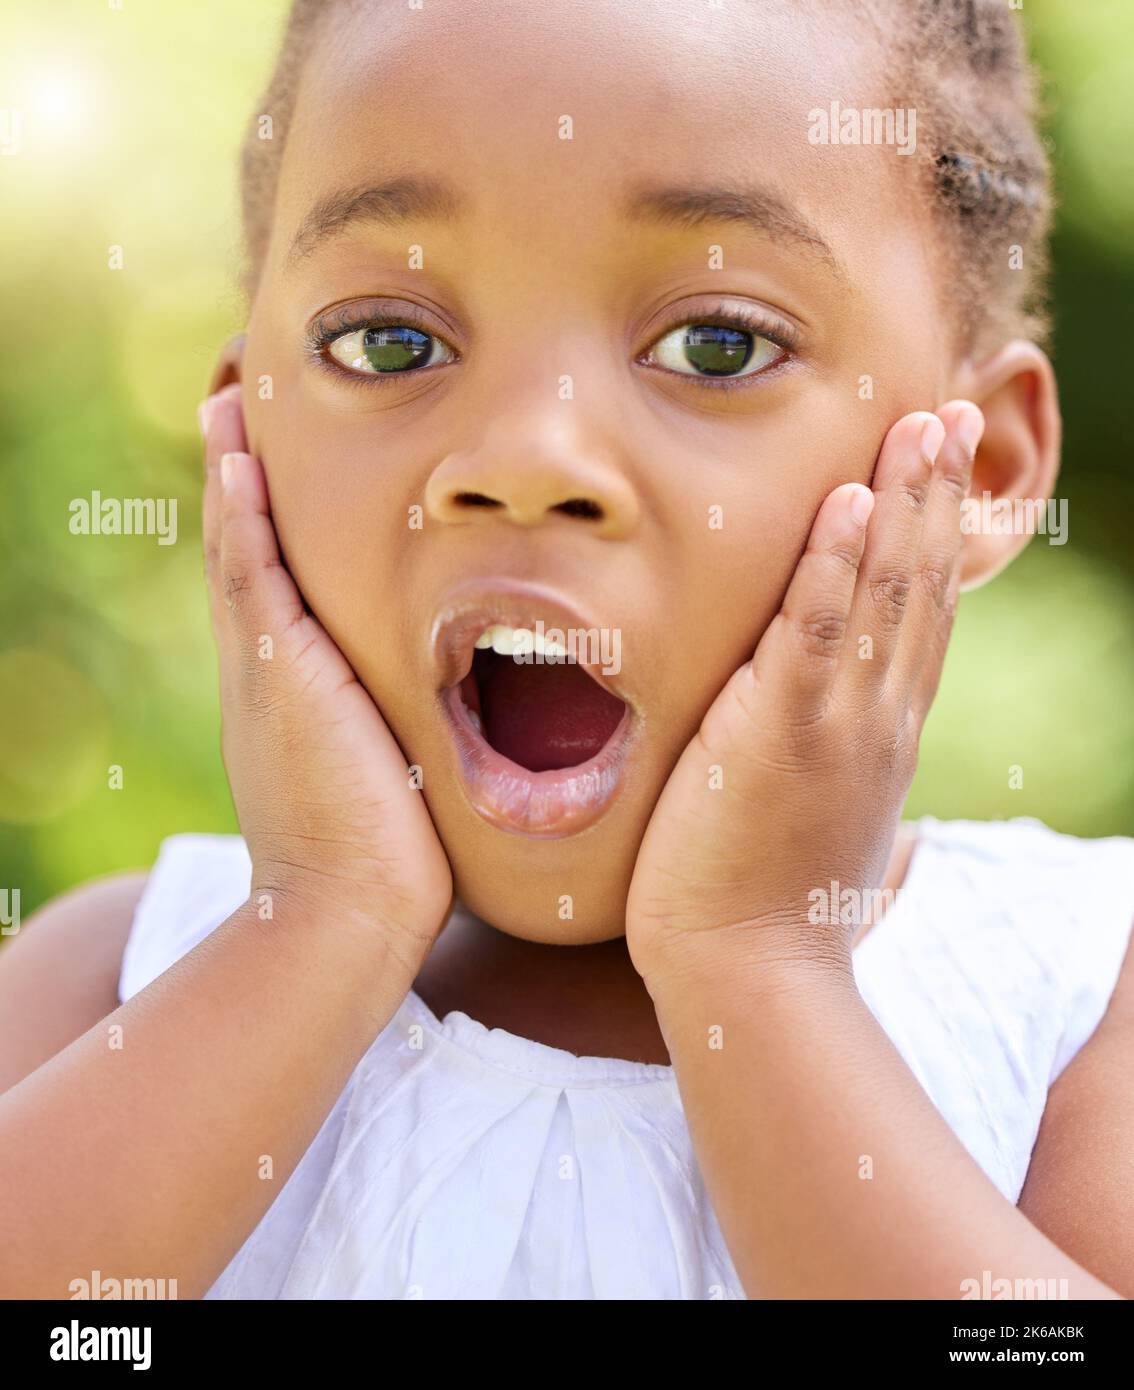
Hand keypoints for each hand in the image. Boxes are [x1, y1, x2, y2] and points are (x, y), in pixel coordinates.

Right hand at [200, 385, 452, 974]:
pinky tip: (238, 455)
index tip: (273, 467)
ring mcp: (264, 671)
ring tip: (231, 399)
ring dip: (236, 474)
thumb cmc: (388, 859)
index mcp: (293, 691)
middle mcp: (265, 672)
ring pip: (242, 550)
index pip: (276, 587)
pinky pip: (251, 576)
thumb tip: (449, 723)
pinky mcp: (277, 674)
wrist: (350, 915)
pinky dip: (243, 516)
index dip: (268, 524)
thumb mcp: (392, 775)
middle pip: (246, 552)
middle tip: (237, 404)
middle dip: (244, 480)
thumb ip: (402, 733)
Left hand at [626, 402, 983, 983]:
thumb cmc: (772, 906)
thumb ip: (843, 781)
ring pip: (883, 594)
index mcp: (884, 734)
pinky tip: (848, 503)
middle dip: (934, 495)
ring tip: (915, 426)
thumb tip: (865, 785)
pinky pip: (816, 633)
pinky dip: (836, 566)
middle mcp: (879, 720)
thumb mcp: (825, 826)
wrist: (751, 973)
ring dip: (901, 503)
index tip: (941, 474)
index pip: (920, 617)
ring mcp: (840, 725)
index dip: (935, 539)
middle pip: (919, 586)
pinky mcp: (784, 736)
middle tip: (948, 413)